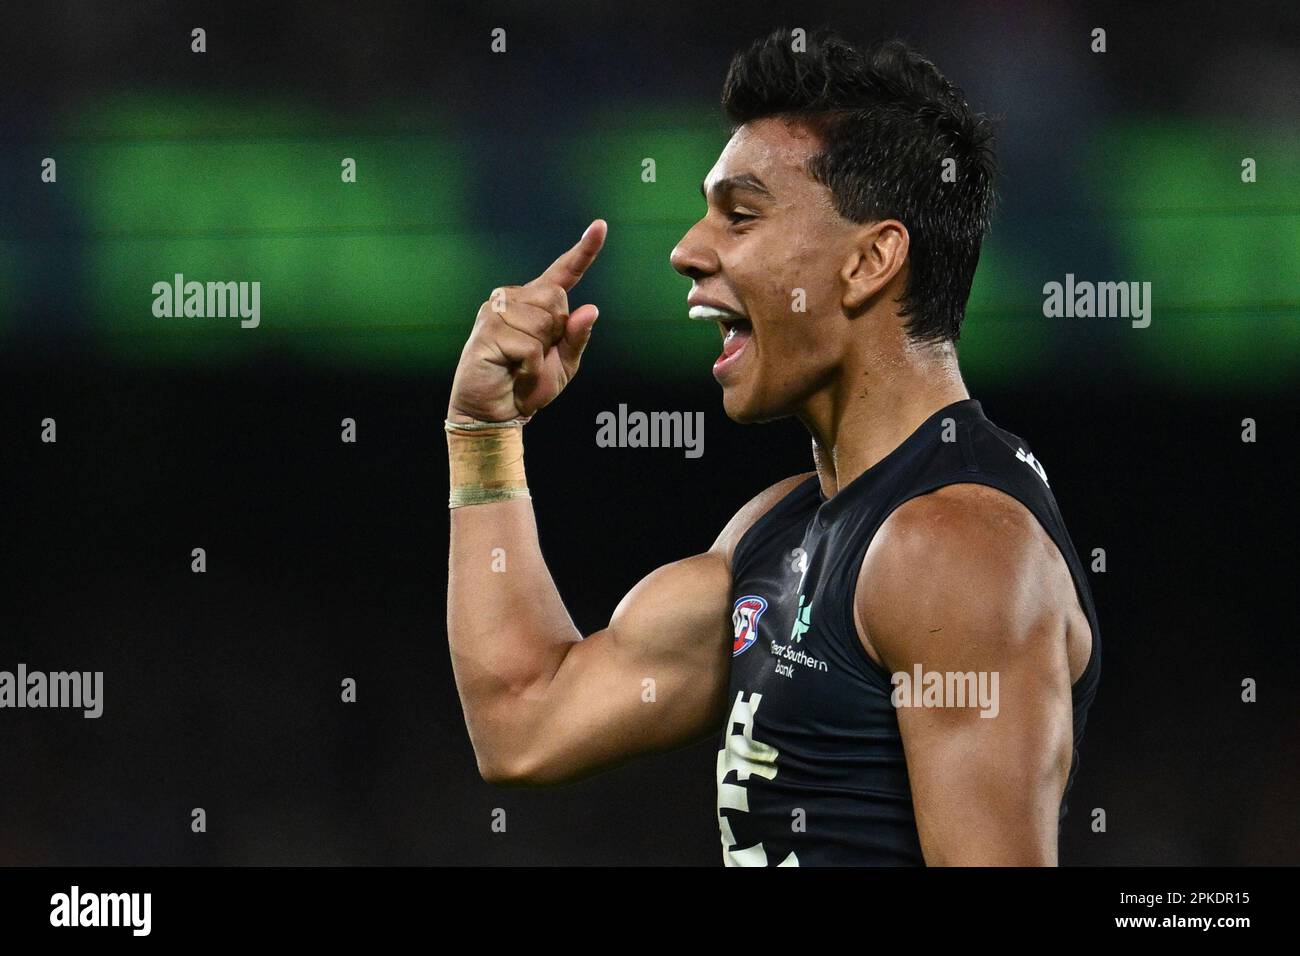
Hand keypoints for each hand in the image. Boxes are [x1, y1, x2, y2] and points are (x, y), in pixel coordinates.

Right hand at [447, 219, 606, 422]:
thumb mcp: (563, 365)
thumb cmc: (526, 387)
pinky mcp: (487, 331)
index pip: (563, 273)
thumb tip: (590, 309)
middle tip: (534, 358)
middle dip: (556, 335)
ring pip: (544, 322)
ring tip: (520, 367)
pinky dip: (530, 368)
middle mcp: (513, 299)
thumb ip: (577, 338)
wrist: (494, 413)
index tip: (600, 225)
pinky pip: (530, 346)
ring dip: (541, 354)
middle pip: (557, 300)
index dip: (584, 251)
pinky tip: (514, 373)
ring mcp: (496, 312)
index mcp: (535, 303)